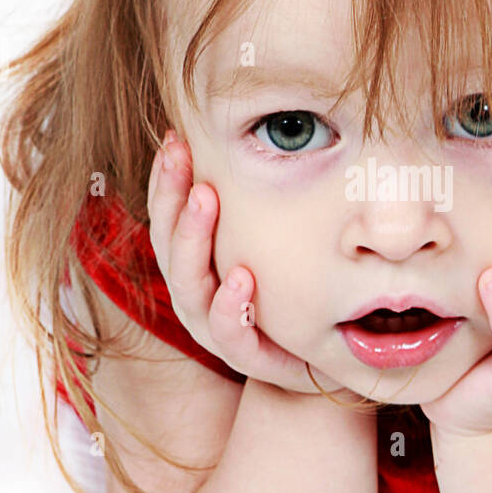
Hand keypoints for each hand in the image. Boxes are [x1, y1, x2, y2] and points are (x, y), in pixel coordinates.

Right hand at [147, 130, 360, 396]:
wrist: (324, 358)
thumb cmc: (292, 292)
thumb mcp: (273, 242)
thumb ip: (259, 202)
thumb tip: (260, 134)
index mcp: (196, 266)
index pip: (169, 218)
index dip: (166, 180)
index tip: (174, 137)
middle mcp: (197, 296)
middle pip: (169, 245)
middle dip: (172, 197)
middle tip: (182, 155)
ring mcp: (217, 329)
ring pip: (189, 286)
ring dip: (193, 239)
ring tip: (206, 199)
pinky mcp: (249, 357)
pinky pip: (230, 335)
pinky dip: (231, 307)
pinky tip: (241, 277)